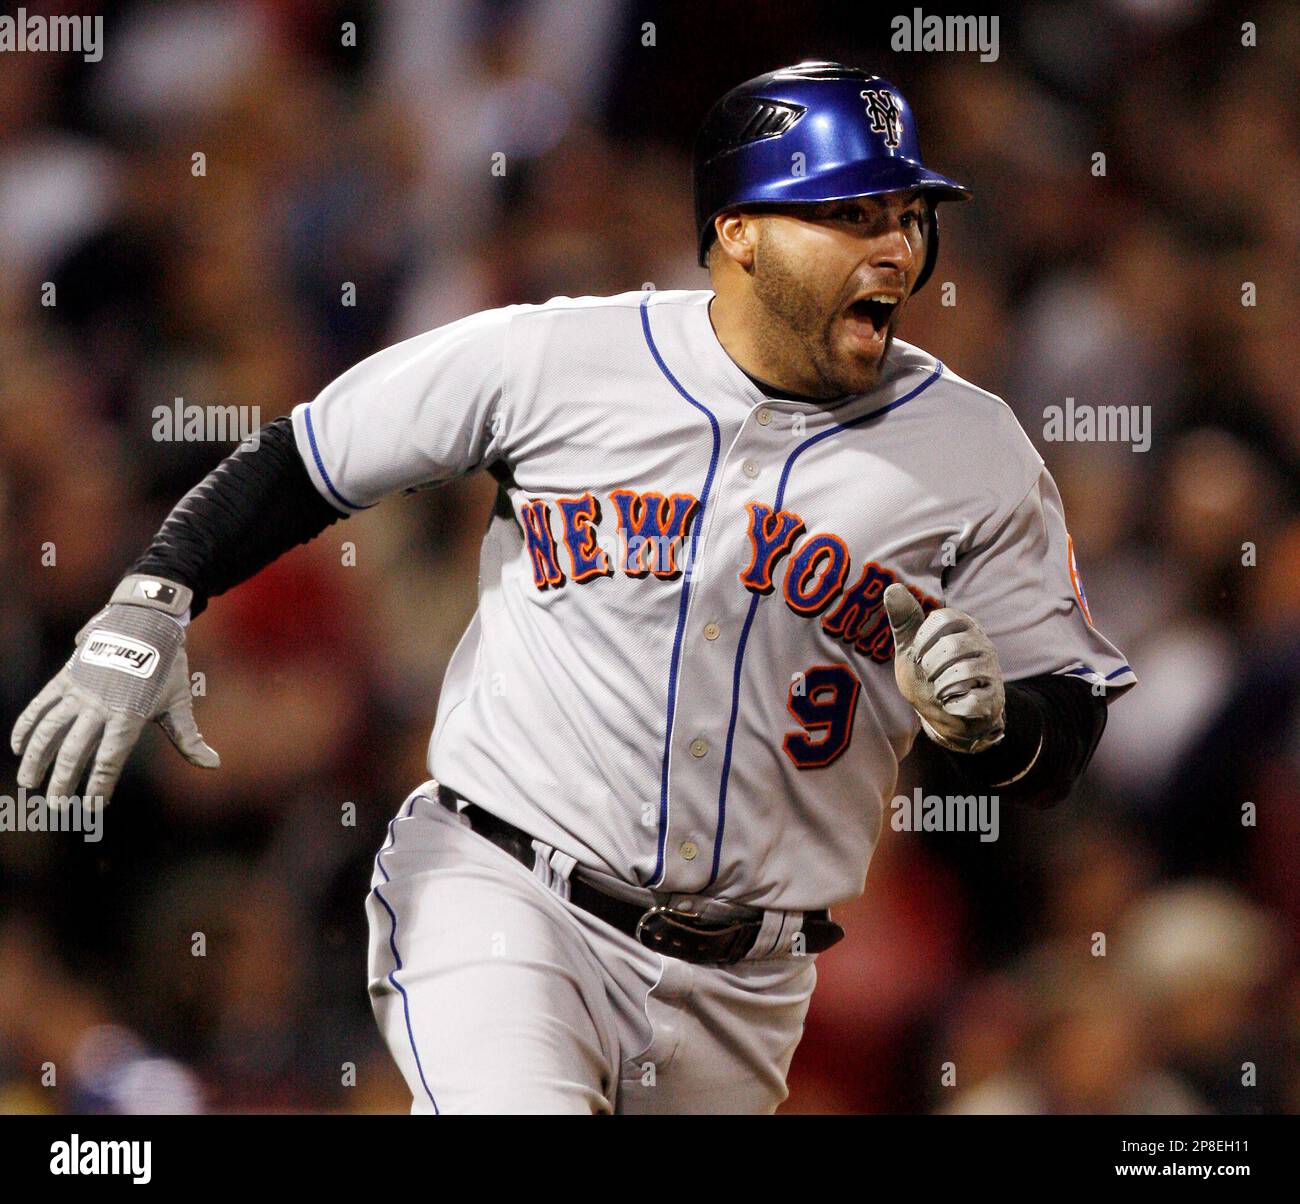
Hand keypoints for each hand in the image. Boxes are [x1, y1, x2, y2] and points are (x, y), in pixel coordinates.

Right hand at [10, 575, 218, 803]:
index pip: (109, 760)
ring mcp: (80, 690)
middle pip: (74, 751)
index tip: (92, 808)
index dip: (99, 786)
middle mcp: (100, 706)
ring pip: (50, 731)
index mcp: (129, 715)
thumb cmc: (167, 665)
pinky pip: (41, 704)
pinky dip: (27, 725)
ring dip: (36, 759)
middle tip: (55, 806)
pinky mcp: (67, 677)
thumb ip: (189, 738)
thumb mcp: (179, 701)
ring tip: (28, 783)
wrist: (145, 620)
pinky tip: (17, 746)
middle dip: (62, 781)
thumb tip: (214, 764)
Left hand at [883, 583, 1004, 753]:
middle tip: (927, 674)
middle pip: (954, 646)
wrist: (942, 715)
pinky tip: (951, 704)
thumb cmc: (927, 674)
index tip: (916, 652)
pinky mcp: (995, 698)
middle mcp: (982, 643)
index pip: (944, 618)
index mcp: (962, 625)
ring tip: (938, 690)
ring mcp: (991, 670)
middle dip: (930, 665)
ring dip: (940, 686)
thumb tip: (893, 587)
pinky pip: (973, 701)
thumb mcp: (910, 646)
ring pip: (965, 672)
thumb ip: (903, 619)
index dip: (923, 637)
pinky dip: (953, 706)